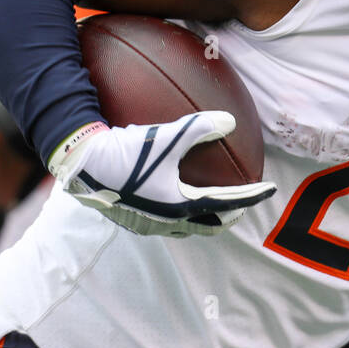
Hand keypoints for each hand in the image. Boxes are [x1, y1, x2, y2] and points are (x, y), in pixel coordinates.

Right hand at [49, 112, 275, 237]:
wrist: (79, 166)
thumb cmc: (124, 153)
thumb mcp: (164, 137)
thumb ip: (198, 128)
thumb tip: (230, 120)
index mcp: (180, 207)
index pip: (227, 204)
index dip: (251, 197)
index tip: (269, 190)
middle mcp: (165, 222)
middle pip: (208, 225)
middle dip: (228, 216)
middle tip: (242, 206)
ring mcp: (145, 223)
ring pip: (184, 227)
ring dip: (202, 218)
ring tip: (210, 205)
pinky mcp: (129, 218)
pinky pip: (162, 219)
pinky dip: (177, 211)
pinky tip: (169, 194)